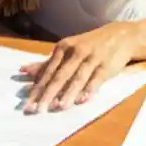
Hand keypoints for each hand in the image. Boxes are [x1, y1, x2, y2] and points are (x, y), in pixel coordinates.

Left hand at [20, 22, 141, 113]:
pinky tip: (82, 100)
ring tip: (58, 107)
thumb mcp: (67, 49)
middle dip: (47, 93)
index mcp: (63, 47)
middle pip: (60, 75)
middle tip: (36, 109)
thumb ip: (47, 62)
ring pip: (78, 78)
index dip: (37, 88)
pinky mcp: (107, 65)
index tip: (27, 104)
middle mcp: (76, 52)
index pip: (47, 71)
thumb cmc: (89, 45)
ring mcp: (92, 58)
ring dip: (68, 93)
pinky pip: (96, 79)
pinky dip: (89, 89)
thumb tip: (24, 71)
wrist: (121, 35)